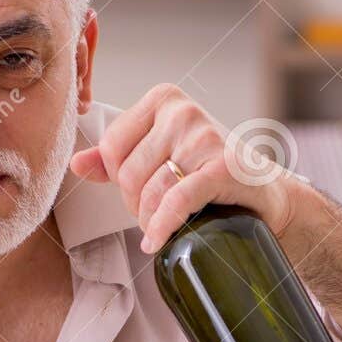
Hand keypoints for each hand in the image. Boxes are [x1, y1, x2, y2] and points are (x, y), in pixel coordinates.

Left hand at [68, 83, 311, 253]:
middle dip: (134, 204)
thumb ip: (116, 158)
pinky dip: (162, 227)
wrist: (264, 193)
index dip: (116, 179)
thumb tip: (77, 163)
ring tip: (162, 226)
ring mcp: (204, 137)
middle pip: (127, 173)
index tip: (136, 191)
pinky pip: (175, 202)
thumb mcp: (160, 156)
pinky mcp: (222, 168)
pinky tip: (157, 241)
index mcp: (163, 100)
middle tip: (153, 214)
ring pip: (149, 191)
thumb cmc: (209, 173)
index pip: (111, 146)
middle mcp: (183, 112)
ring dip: (150, 220)